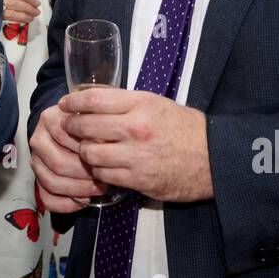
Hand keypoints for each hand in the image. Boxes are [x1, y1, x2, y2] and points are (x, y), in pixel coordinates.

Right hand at [29, 104, 108, 212]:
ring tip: (98, 188)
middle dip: (85, 175)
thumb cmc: (85, 124)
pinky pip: (47, 198)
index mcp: (50, 120)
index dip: (88, 151)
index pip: (67, 139)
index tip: (107, 157)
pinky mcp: (37, 179)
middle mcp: (39, 139)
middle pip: (59, 164)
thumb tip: (108, 147)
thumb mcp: (92, 116)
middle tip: (104, 178)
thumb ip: (97, 127)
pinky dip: (67, 204)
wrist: (72, 127)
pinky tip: (84, 199)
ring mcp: (36, 160)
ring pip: (52, 183)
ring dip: (79, 190)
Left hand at [58, 87, 212, 202]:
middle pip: (85, 126)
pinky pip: (104, 175)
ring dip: (84, 152)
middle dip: (71, 127)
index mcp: (141, 103)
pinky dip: (98, 171)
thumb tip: (93, 98)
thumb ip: (126, 102)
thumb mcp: (157, 104)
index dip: (73, 101)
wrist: (213, 158)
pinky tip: (102, 167)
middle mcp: (136, 127)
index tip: (65, 103)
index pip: (94, 99)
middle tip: (68, 127)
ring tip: (87, 149)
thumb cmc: (185, 128)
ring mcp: (136, 155)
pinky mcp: (138, 179)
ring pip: (90, 154)